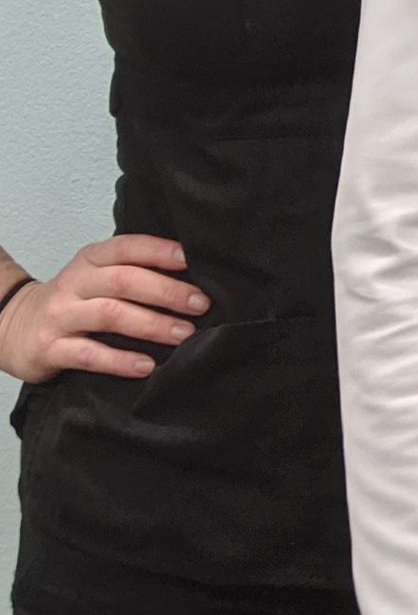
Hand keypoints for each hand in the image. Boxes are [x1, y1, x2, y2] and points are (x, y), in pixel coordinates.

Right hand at [0, 237, 206, 383]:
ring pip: (110, 314)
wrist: (12, 326)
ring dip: (152, 324)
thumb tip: (194, 279)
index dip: (161, 251)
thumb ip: (134, 271)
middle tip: (201, 304)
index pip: (128, 248)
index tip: (193, 260)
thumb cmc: (74, 301)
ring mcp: (61, 315)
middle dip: (167, 292)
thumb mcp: (97, 276)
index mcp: (91, 259)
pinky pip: (89, 354)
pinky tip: (146, 366)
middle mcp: (75, 283)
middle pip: (125, 281)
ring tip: (184, 334)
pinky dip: (120, 361)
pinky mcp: (49, 348)